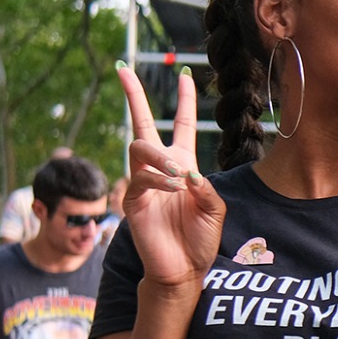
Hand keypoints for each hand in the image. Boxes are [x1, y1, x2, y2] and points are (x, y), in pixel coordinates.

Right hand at [116, 64, 224, 292]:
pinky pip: (141, 176)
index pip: (182, 125)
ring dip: (161, 157)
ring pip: (140, 146)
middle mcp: (161, 169)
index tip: (185, 74)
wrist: (183, 269)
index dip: (185, 101)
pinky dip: (159, 180)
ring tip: (179, 177)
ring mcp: (144, 182)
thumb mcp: (215, 209)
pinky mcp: (133, 200)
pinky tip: (173, 190)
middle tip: (122, 69)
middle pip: (141, 123)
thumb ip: (205, 188)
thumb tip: (186, 172)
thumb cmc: (199, 240)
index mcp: (183, 166)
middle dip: (133, 96)